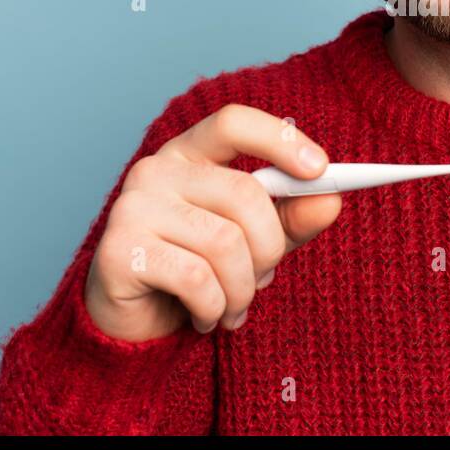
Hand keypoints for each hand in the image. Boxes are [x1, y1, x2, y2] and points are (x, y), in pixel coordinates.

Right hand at [83, 104, 340, 340]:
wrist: (138, 326)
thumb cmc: (200, 270)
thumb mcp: (256, 241)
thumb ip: (292, 217)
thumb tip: (330, 200)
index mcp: (188, 154)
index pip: (233, 123)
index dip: (279, 140)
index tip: (320, 170)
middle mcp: (155, 170)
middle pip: (243, 193)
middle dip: (270, 247)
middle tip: (264, 278)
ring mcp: (132, 207)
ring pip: (224, 243)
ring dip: (243, 288)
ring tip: (234, 306)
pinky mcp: (119, 251)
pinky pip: (197, 278)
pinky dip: (215, 307)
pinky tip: (207, 317)